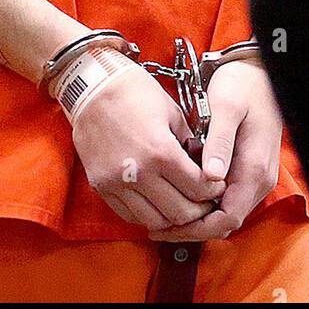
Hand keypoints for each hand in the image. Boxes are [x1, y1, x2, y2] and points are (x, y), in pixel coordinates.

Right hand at [69, 61, 226, 230]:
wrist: (92, 87)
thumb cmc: (135, 93)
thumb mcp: (172, 112)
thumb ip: (189, 144)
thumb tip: (205, 168)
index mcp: (161, 151)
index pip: (197, 189)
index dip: (213, 192)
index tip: (216, 188)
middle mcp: (138, 172)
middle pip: (179, 213)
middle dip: (198, 210)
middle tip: (204, 202)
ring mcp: (116, 183)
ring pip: (154, 222)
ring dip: (172, 218)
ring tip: (180, 205)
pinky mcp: (100, 187)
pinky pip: (129, 216)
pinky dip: (147, 215)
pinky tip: (156, 202)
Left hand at [145, 60, 282, 242]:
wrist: (257, 73)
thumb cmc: (242, 86)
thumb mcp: (227, 107)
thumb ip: (219, 141)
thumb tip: (211, 176)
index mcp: (254, 169)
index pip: (228, 217)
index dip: (198, 227)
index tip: (168, 224)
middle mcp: (257, 180)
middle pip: (224, 222)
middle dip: (191, 228)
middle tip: (156, 227)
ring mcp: (252, 177)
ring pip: (223, 213)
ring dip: (195, 218)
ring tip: (161, 215)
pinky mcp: (243, 171)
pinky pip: (223, 199)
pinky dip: (201, 204)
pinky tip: (177, 196)